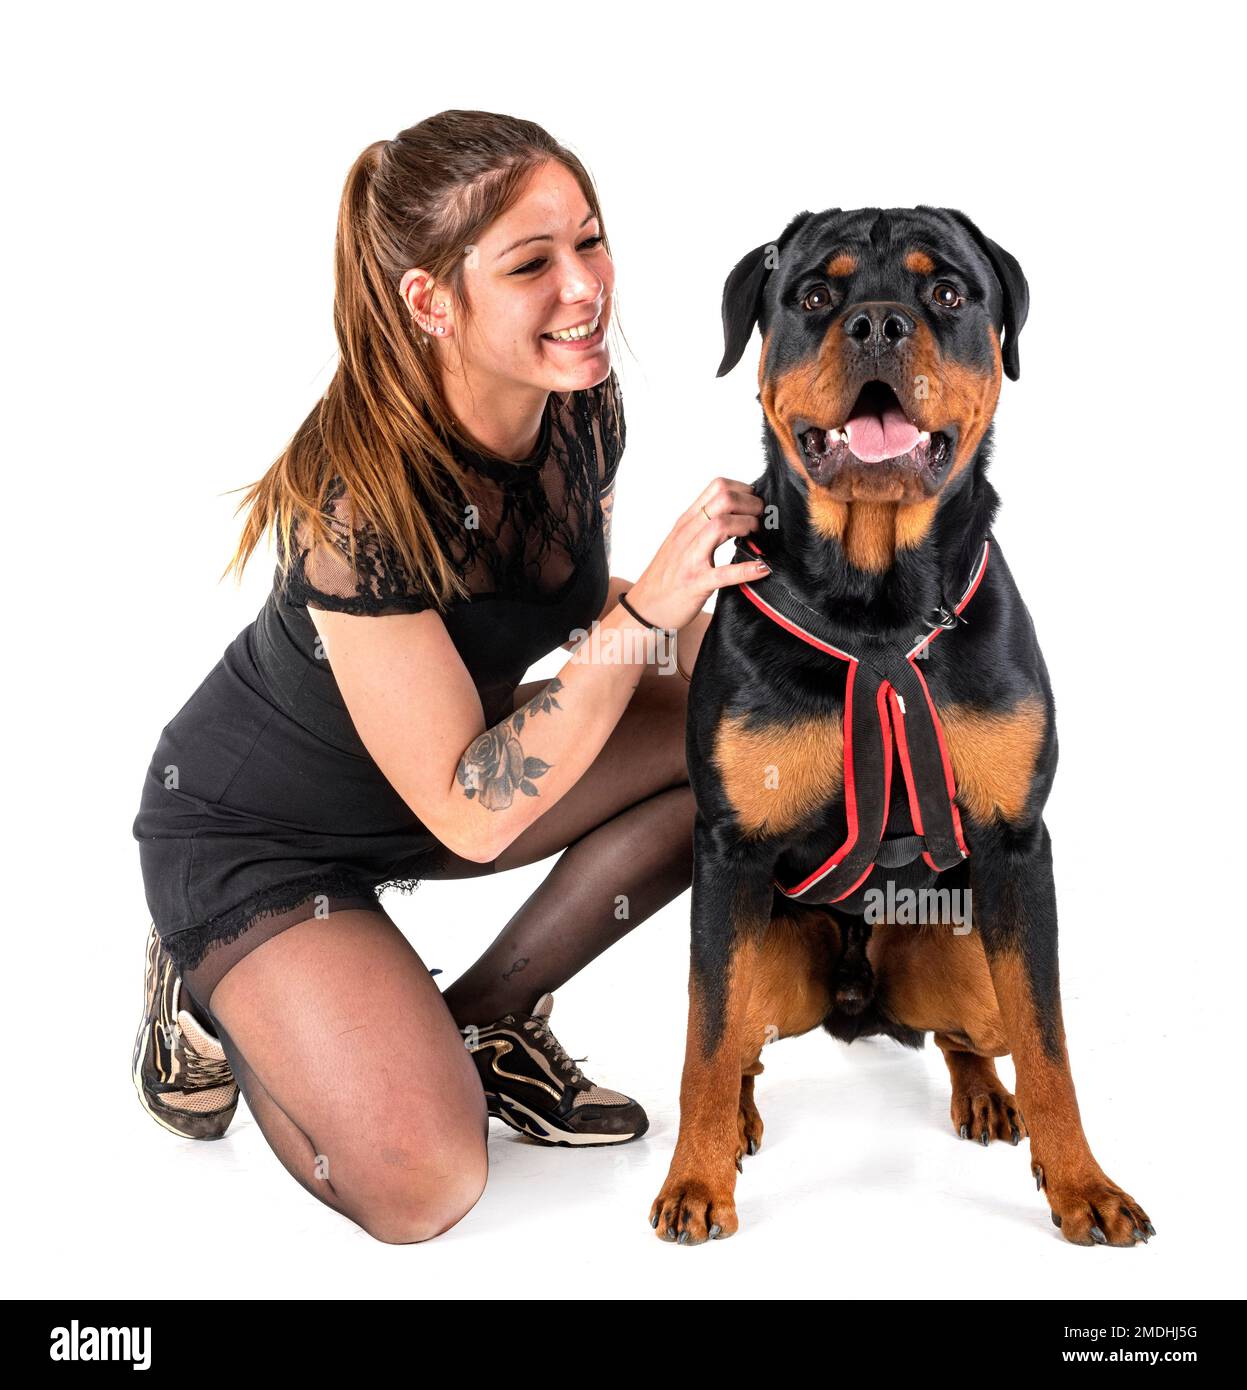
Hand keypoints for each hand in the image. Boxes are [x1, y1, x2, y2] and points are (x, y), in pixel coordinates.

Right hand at [625, 477, 769, 630]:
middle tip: (762, 519)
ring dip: (748, 525)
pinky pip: (724, 572)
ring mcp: (690, 557)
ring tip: (758, 536)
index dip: (744, 490)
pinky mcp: (696, 583)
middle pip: (724, 499)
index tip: (755, 504)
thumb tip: (734, 514)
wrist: (644, 607)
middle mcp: (688, 533)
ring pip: (722, 525)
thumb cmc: (666, 576)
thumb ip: (703, 526)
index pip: (717, 487)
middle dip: (751, 505)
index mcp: (687, 521)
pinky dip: (747, 569)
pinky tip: (762, 568)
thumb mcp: (681, 541)